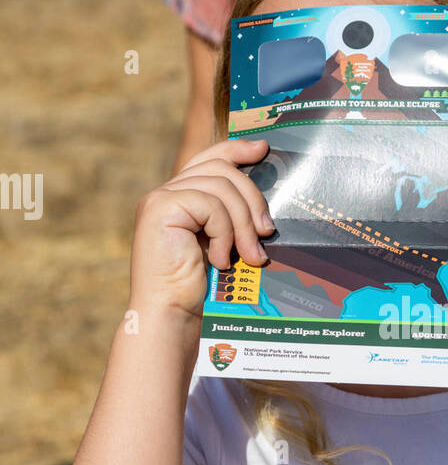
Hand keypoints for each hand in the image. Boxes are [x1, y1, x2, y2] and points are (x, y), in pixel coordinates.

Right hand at [129, 138, 274, 318]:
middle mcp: (166, 192)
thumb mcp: (222, 244)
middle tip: (268, 232)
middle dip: (252, 198)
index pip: (209, 158)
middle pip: (221, 169)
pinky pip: (210, 205)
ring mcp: (160, 198)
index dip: (236, 149)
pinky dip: (224, 233)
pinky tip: (220, 260)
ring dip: (243, 223)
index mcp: (179, 197)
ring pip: (220, 187)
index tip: (263, 149)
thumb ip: (231, 218)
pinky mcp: (161, 208)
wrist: (171, 315)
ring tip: (251, 256)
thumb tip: (263, 205)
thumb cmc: (199, 288)